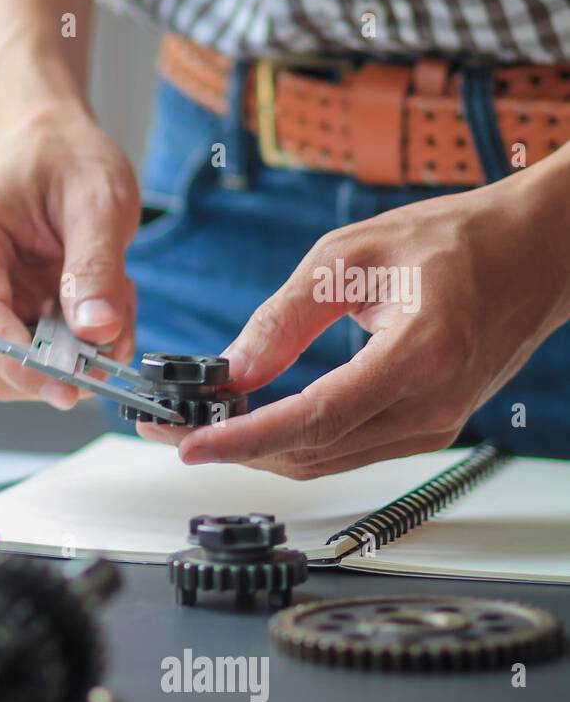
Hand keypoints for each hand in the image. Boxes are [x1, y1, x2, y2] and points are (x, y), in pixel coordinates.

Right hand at [0, 102, 139, 408]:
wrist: (45, 146)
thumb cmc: (63, 160)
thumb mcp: (98, 199)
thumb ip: (97, 266)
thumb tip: (97, 331)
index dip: (25, 365)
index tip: (74, 385)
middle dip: (60, 364)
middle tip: (118, 326)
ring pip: (17, 368)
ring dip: (74, 354)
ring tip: (112, 298)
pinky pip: (32, 358)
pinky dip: (73, 346)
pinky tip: (94, 303)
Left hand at [137, 169, 569, 477]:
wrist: (537, 254)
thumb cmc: (456, 241)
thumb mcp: (352, 256)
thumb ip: (285, 318)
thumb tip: (232, 370)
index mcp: (419, 354)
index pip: (316, 417)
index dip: (245, 437)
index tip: (190, 444)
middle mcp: (431, 405)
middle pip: (311, 451)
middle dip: (231, 445)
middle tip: (168, 428)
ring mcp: (433, 426)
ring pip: (323, 461)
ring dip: (256, 449)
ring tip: (197, 427)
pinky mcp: (427, 430)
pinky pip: (345, 451)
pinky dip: (293, 442)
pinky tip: (253, 424)